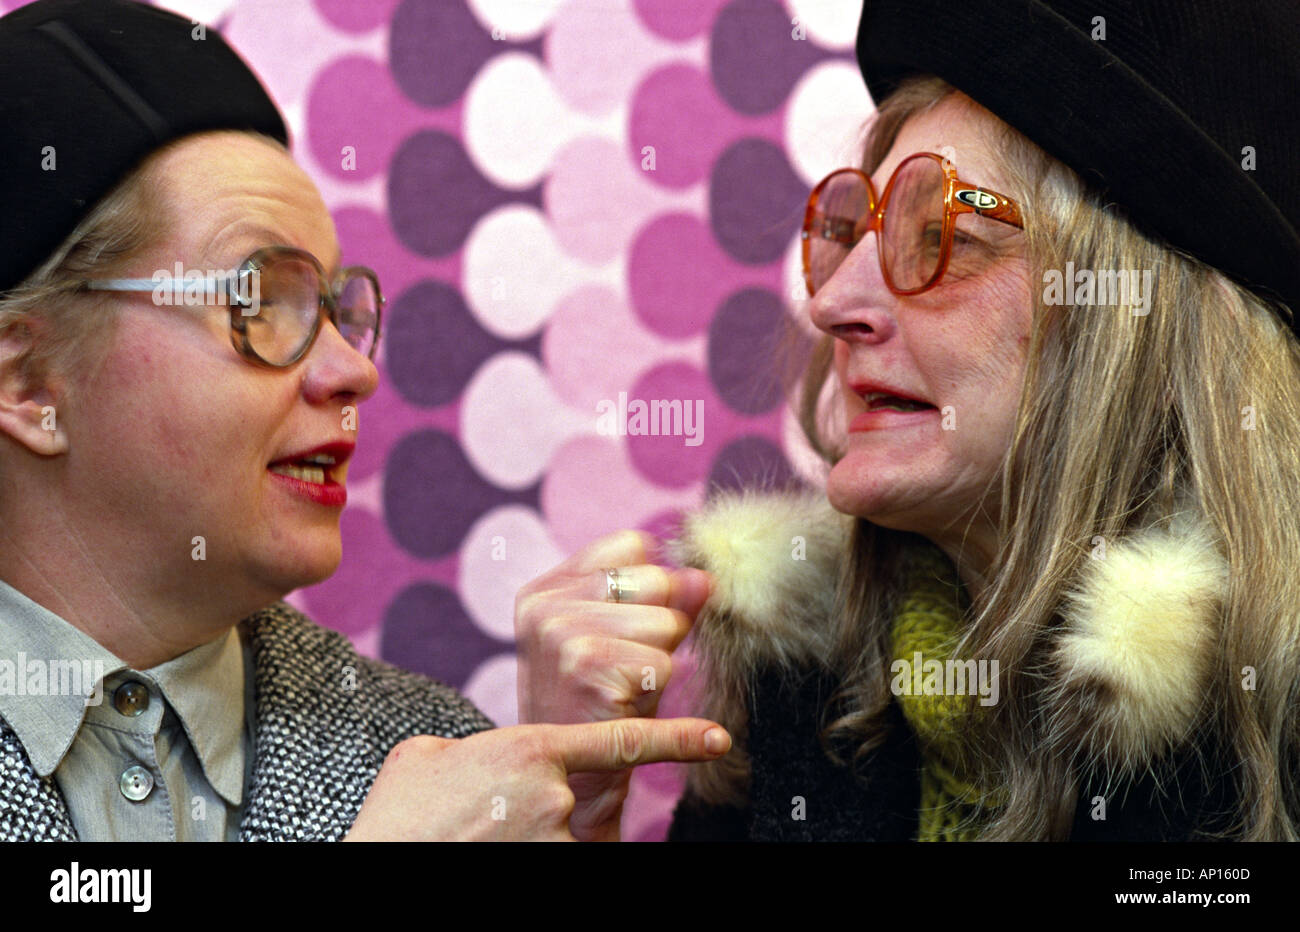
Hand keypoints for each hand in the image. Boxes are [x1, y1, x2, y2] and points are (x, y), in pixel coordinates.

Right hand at [342, 717, 729, 840]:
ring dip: (524, 833)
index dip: (677, 739)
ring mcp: (551, 837)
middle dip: (541, 804)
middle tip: (490, 816)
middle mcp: (552, 794)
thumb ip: (474, 746)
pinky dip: (521, 846)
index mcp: (530, 750)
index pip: (622, 740)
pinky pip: (552, 851)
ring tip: (478, 833)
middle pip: (578, 792)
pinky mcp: (547, 865)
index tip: (718, 738)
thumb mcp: (429, 757)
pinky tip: (485, 842)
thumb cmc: (397, 816)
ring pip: (559, 832)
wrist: (382, 858)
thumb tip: (479, 756)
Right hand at [514, 529, 713, 839]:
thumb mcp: (624, 639)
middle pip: (656, 581)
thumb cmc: (601, 704)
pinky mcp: (587, 667)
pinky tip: (625, 705)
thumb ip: (663, 599)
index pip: (632, 547)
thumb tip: (704, 576)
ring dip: (660, 662)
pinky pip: (663, 661)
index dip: (651, 587)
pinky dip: (659, 689)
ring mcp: (561, 634)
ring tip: (624, 688)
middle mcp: (544, 606)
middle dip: (659, 627)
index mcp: (544, 590)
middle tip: (626, 668)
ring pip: (666, 623)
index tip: (628, 628)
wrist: (577, 779)